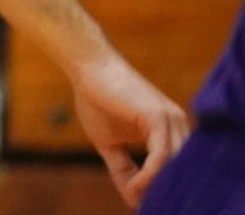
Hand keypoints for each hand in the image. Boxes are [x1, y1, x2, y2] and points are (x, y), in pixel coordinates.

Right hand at [69, 50, 189, 205]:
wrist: (87, 67)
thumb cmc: (96, 98)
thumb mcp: (108, 142)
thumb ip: (122, 167)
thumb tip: (131, 197)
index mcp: (171, 129)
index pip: (176, 167)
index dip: (162, 187)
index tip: (146, 203)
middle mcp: (178, 125)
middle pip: (181, 170)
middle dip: (164, 191)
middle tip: (146, 206)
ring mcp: (171, 120)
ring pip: (175, 167)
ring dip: (157, 188)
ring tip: (139, 200)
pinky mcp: (159, 117)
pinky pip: (161, 157)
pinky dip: (150, 176)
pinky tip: (132, 185)